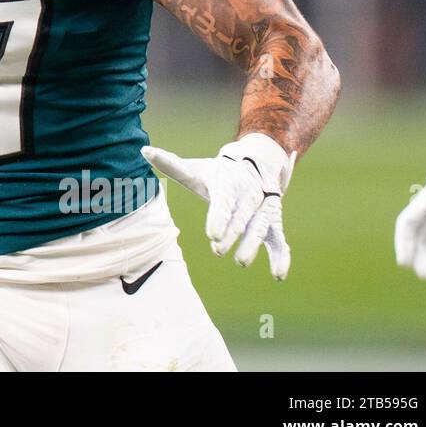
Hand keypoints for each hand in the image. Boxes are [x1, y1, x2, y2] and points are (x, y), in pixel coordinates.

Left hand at [142, 133, 295, 279]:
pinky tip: (278, 276)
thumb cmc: (217, 173)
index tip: (212, 234)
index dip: (219, 217)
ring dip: (253, 245)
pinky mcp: (273, 222)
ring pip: (261, 228)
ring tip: (241, 262)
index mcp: (228, 183)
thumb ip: (172, 164)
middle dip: (231, 233)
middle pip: (241, 216)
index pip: (223, 201)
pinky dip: (281, 256)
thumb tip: (144, 151)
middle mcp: (248, 195)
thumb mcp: (196, 169)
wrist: (254, 164)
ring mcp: (262, 209)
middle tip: (217, 249)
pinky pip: (279, 240)